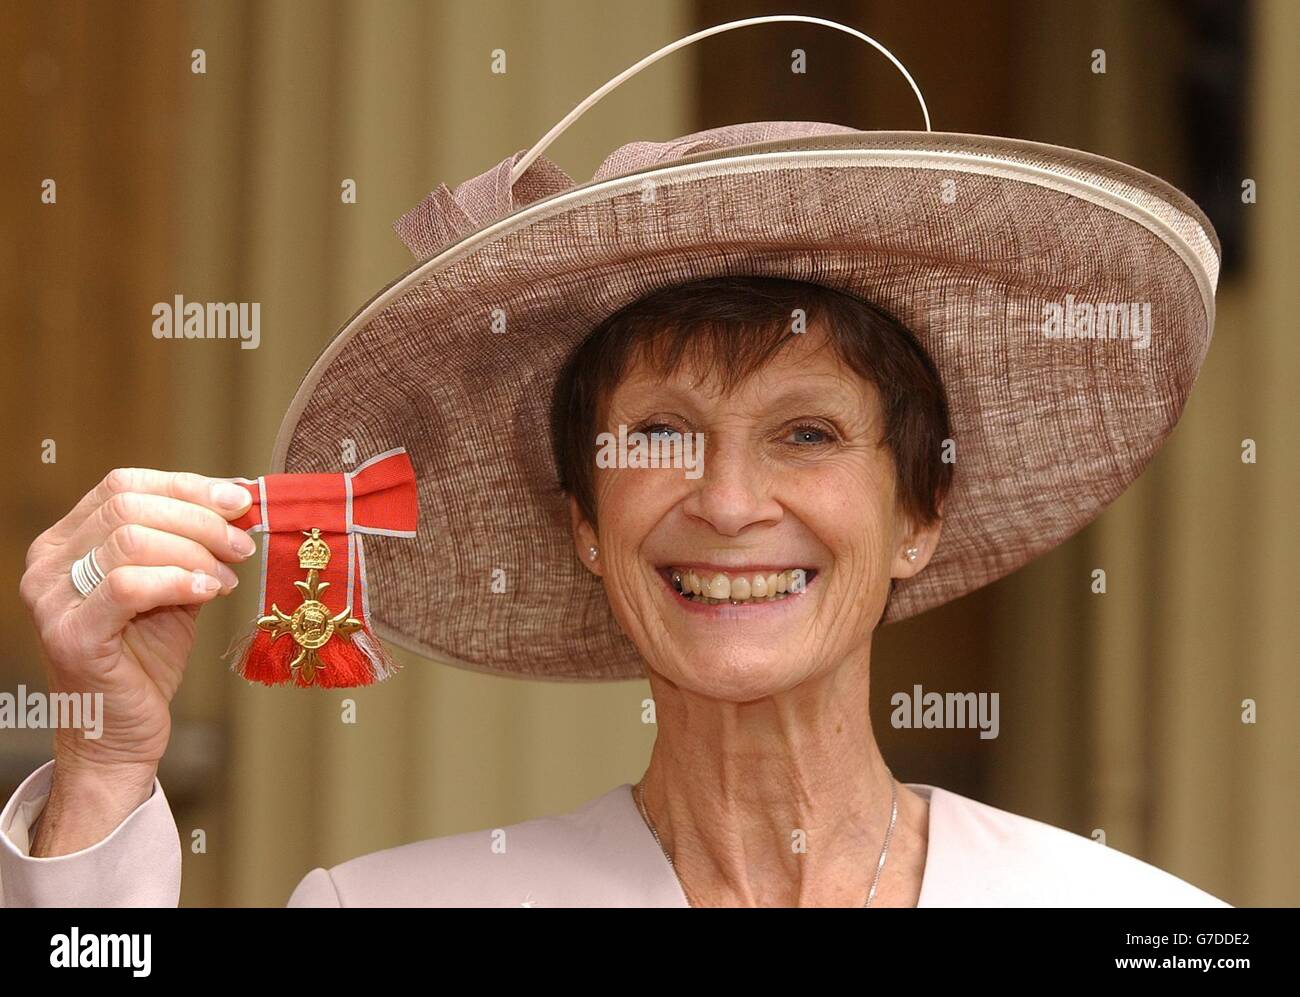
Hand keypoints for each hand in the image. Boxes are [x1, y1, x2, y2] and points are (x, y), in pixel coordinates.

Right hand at [19, 469, 254, 848]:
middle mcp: (48, 563)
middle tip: (241, 545)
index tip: (239, 500)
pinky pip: (128, 586)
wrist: (121, 732)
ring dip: (196, 552)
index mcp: (65, 541)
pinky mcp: (72, 635)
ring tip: (226, 579)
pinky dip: (178, 581)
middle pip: (128, 506)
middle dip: (200, 519)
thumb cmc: (145, 659)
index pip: (123, 485)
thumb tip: (238, 502)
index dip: (187, 486)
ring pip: (131, 540)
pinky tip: (207, 592)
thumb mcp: (173, 587)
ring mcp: (53, 599)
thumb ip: (193, 546)